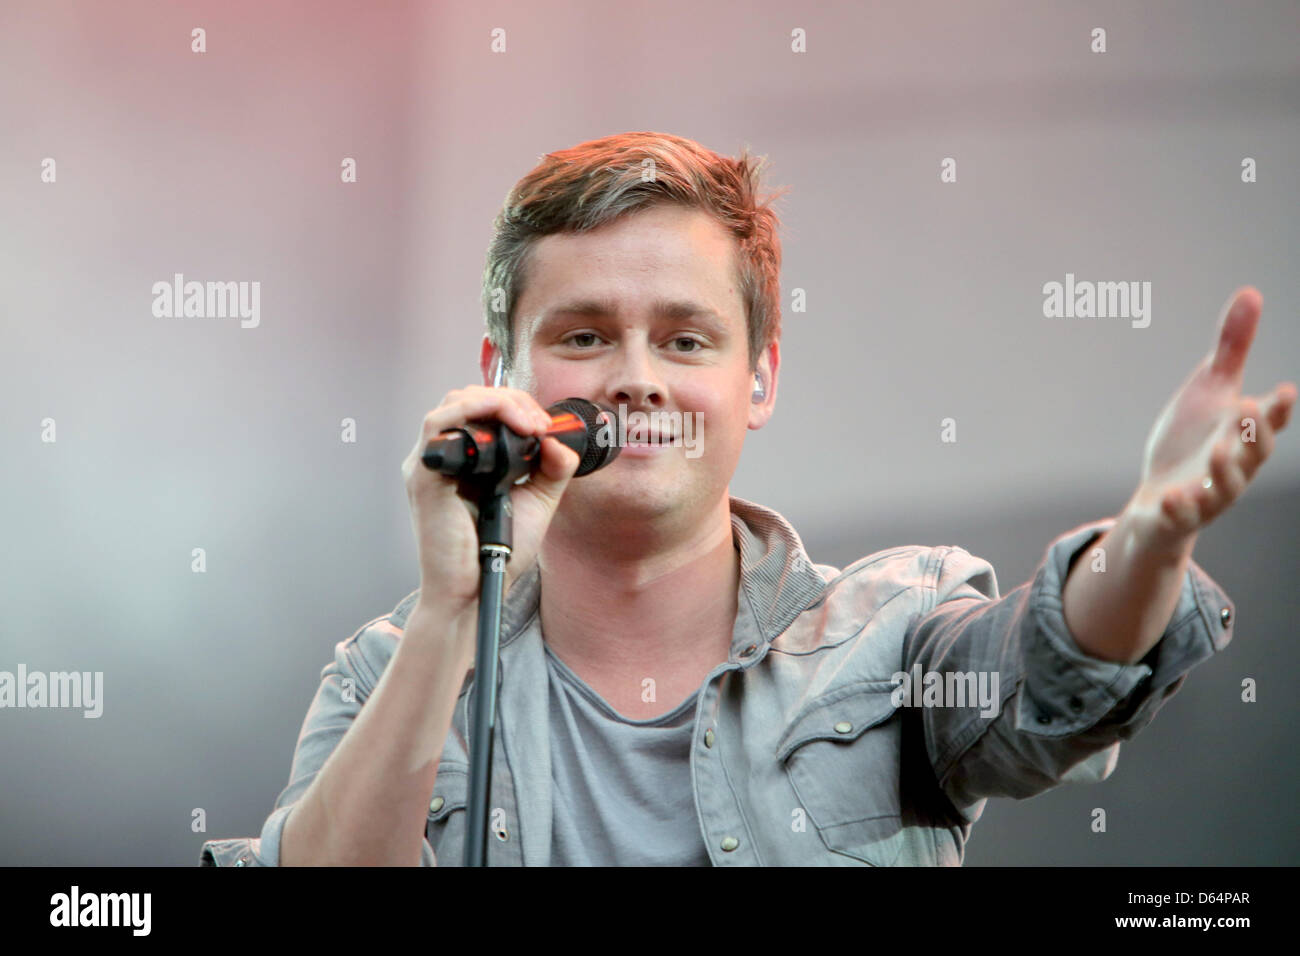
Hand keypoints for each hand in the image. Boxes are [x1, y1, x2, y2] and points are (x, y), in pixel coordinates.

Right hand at [401, 386, 580, 619]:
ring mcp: (429, 463)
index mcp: (466, 459)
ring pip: (454, 402)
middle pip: (468, 397)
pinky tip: (508, 426)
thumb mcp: (537, 500)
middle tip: (540, 424)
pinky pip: (438, 424)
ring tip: (529, 424)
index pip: (484, 409)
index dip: (517, 405)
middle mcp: (444, 456)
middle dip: (511, 400)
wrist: (478, 590)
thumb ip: (552, 468)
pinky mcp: (424, 475)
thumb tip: (560, 438)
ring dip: (497, 402)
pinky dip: (473, 410)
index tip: (546, 425)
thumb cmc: (499, 551)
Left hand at [1126, 287, 1294, 549]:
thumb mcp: (1210, 389)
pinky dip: (1180, 508)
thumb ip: (1232, 348)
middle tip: (1248, 410)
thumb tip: (1251, 292)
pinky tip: (1170, 498)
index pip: (1268, 421)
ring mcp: (1208, 493)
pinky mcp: (1180, 514)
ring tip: (1217, 449)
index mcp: (1243, 435)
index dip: (1277, 409)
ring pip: (1226, 487)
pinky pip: (1184, 516)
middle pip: (1254, 454)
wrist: (1160, 498)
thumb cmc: (1191, 441)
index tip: (1283, 390)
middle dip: (1255, 435)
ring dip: (1223, 469)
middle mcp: (1234, 466)